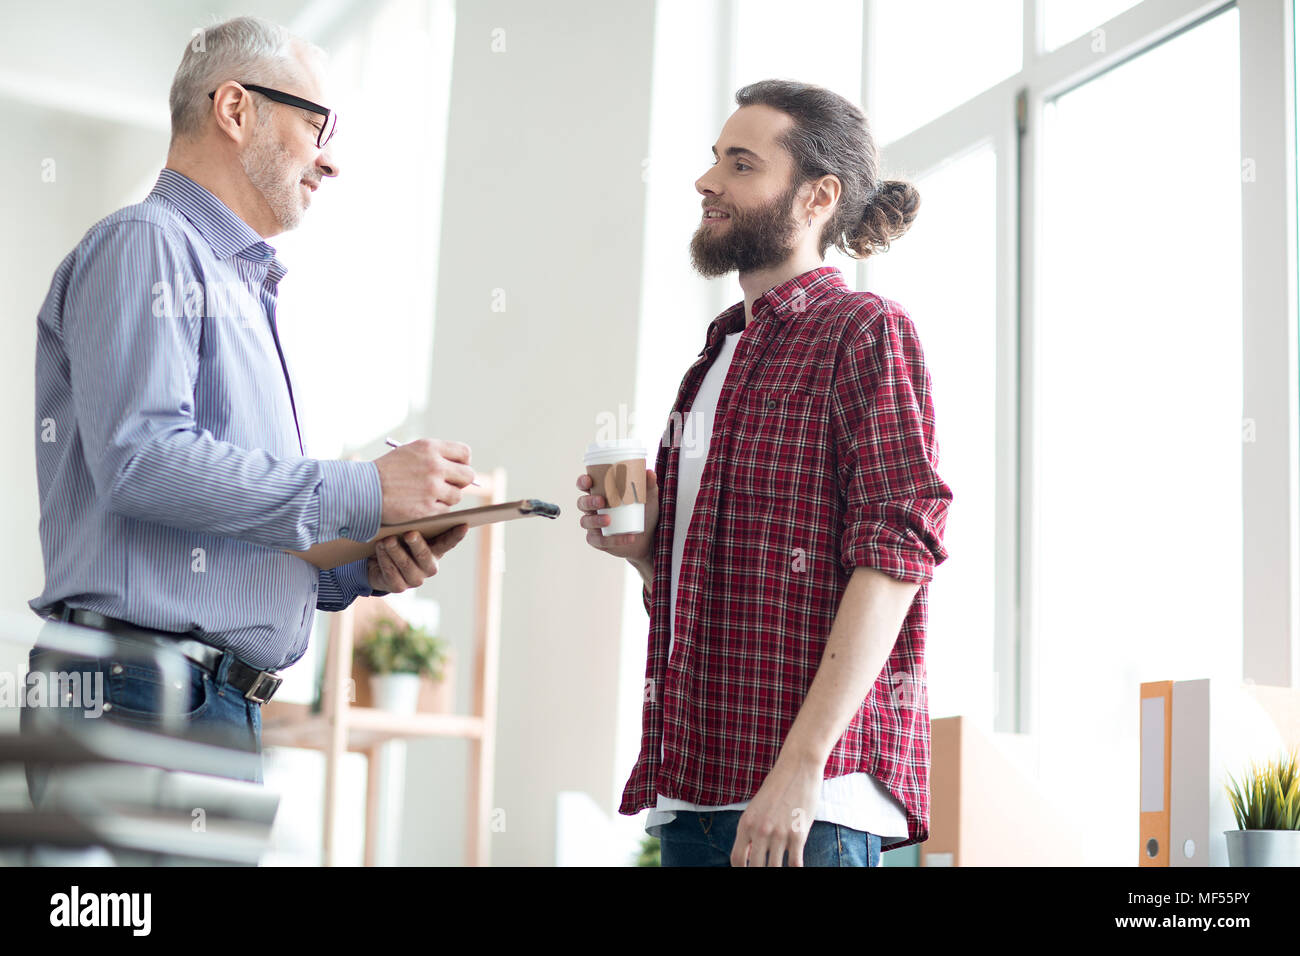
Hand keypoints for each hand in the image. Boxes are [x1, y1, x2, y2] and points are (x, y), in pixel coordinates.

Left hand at [366, 524, 468, 592]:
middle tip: (409, 533)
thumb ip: (414, 524)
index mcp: (436, 551)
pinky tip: (379, 549)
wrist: (376, 561)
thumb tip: (415, 508)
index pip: (448, 543)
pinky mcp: (399, 587)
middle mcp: (429, 567)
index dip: (456, 535)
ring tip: (387, 540)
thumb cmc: (397, 540)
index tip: (463, 524)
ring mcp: (414, 579)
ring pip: (406, 565)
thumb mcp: (406, 530)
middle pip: (425, 556)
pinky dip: (385, 560)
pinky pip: (392, 574)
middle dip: (417, 544)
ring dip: (396, 551)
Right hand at [374, 439, 474, 524]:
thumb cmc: (387, 471)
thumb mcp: (410, 452)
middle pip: (468, 475)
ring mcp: (432, 488)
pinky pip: (445, 510)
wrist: (364, 489)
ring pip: (457, 496)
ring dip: (447, 497)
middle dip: (460, 481)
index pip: (465, 453)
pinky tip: (422, 505)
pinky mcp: (428, 508)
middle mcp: (435, 466)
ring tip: (429, 496)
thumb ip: (435, 455)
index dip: (463, 462)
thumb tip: (460, 467)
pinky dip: (437, 510)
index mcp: (431, 447)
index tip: (456, 469)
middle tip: (449, 485)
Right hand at [575, 468, 658, 567]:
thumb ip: (649, 484)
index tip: (588, 481)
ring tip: (609, 520)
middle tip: (601, 501)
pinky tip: (628, 538)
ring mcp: (594, 525)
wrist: (650, 537)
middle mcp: (593, 508)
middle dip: (588, 501)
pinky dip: (613, 540)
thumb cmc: (644, 511)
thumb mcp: (649, 496)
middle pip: (582, 503)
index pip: (585, 485)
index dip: (582, 482)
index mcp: (601, 492)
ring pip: (586, 522)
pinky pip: (600, 541)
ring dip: (596, 520)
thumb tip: (650, 472)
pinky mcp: (599, 541)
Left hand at [729, 752, 823, 866]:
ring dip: (777, 871)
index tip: (748, 870)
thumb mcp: (757, 807)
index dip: (740, 871)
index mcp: (746, 823)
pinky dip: (794, 869)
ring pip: (775, 868)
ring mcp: (780, 834)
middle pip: (755, 868)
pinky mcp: (799, 834)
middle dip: (759, 873)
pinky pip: (795, 863)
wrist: (798, 767)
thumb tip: (750, 854)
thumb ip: (752, 830)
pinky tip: (794, 868)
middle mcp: (760, 830)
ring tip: (779, 868)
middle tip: (765, 868)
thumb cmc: (777, 786)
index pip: (737, 859)